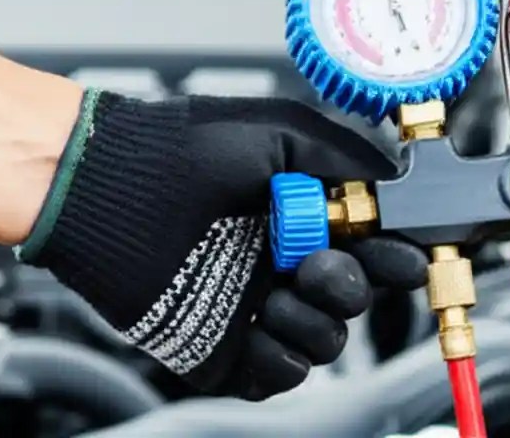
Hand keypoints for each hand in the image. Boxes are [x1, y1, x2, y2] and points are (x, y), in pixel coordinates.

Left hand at [17, 90, 427, 399]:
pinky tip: (266, 329)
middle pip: (353, 302)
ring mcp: (251, 308)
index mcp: (302, 218)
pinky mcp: (216, 347)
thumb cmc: (182, 147)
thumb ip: (347, 158)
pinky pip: (274, 376)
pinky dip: (282, 362)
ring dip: (316, 322)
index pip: (370, 250)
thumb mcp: (284, 132)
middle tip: (318, 263)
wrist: (108, 183)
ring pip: (322, 342)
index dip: (391, 257)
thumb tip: (397, 183)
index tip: (401, 256)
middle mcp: (281, 264)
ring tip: (279, 289)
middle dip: (351, 287)